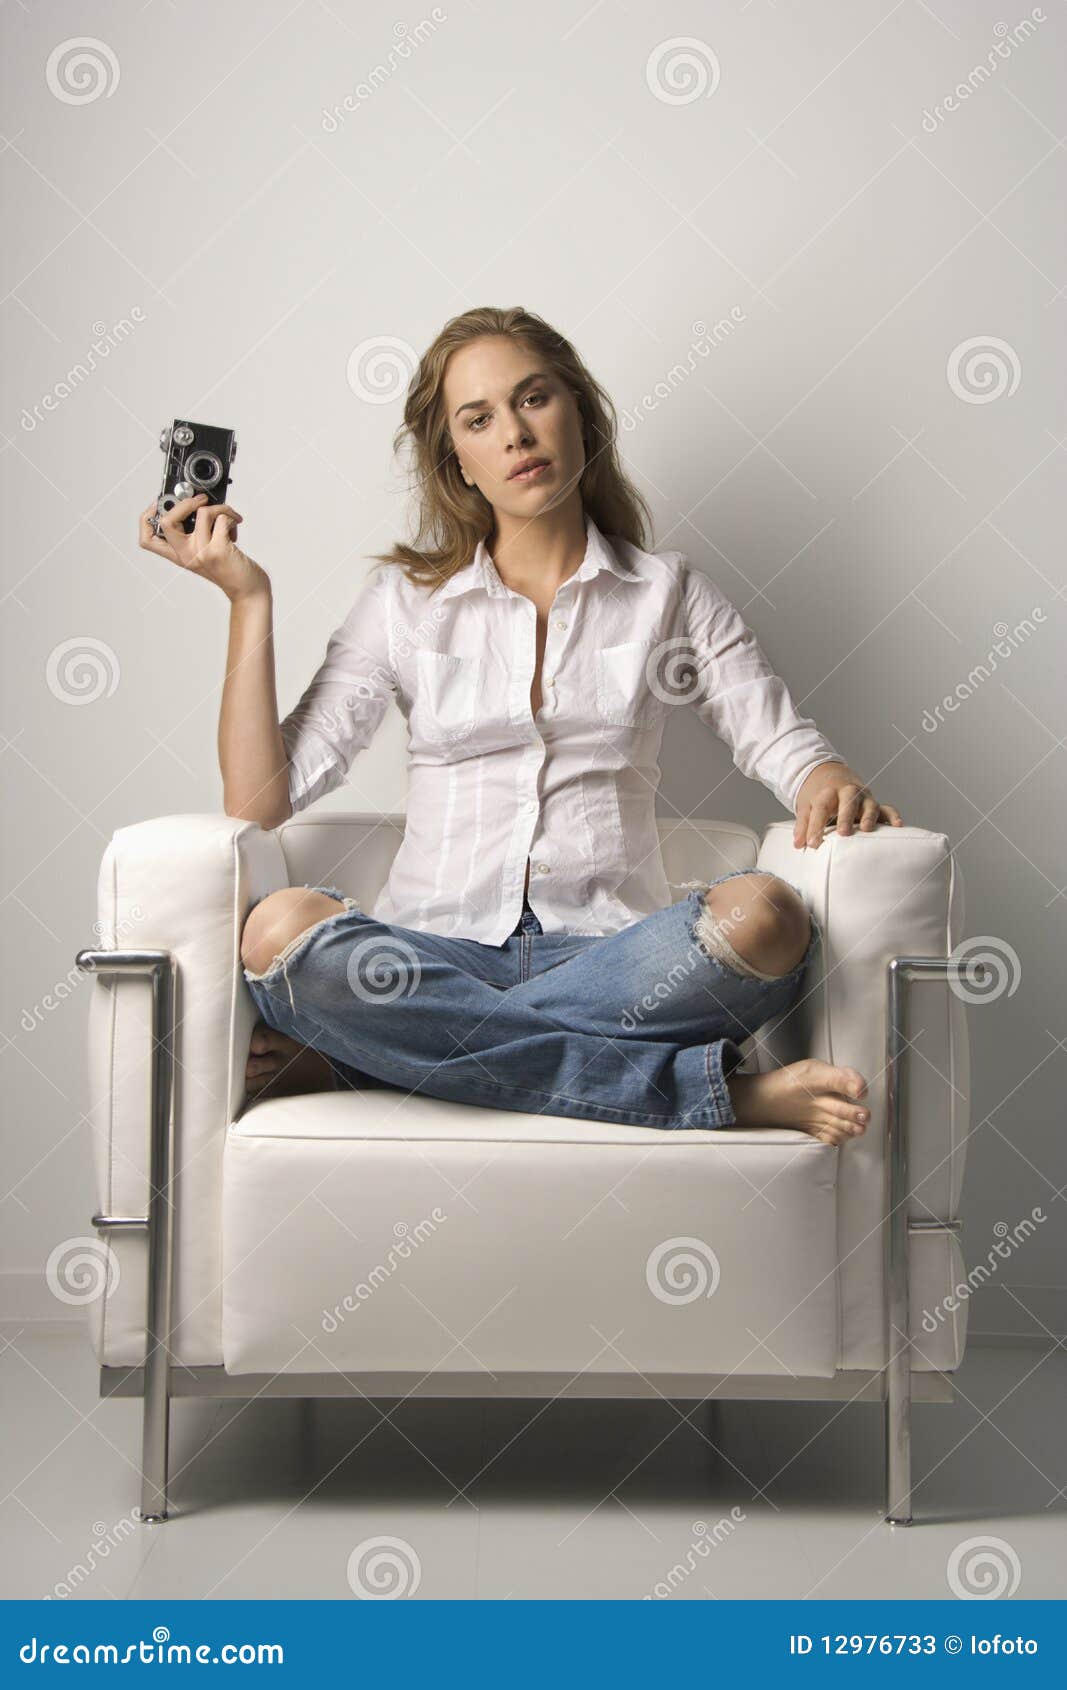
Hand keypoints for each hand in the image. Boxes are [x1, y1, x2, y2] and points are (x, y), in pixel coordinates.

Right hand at [138, 491, 267, 601]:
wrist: (249, 592)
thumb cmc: (231, 571)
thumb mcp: (205, 554)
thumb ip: (196, 536)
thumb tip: (197, 504)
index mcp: (179, 555)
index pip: (147, 539)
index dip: (146, 518)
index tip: (159, 504)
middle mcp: (186, 555)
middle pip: (166, 521)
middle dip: (184, 502)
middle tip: (200, 501)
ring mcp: (201, 553)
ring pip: (201, 513)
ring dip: (220, 508)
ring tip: (228, 518)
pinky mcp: (218, 551)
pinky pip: (221, 519)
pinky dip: (231, 517)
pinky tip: (235, 528)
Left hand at [793, 761, 903, 848]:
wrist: (834, 779)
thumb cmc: (821, 799)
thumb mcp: (808, 808)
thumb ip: (803, 825)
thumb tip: (798, 844)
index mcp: (828, 793)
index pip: (820, 808)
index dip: (815, 826)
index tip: (812, 843)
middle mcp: (848, 794)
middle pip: (848, 802)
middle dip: (846, 817)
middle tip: (844, 833)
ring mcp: (864, 799)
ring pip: (869, 805)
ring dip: (869, 817)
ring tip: (867, 829)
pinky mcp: (876, 806)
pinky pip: (887, 810)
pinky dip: (893, 816)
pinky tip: (898, 825)